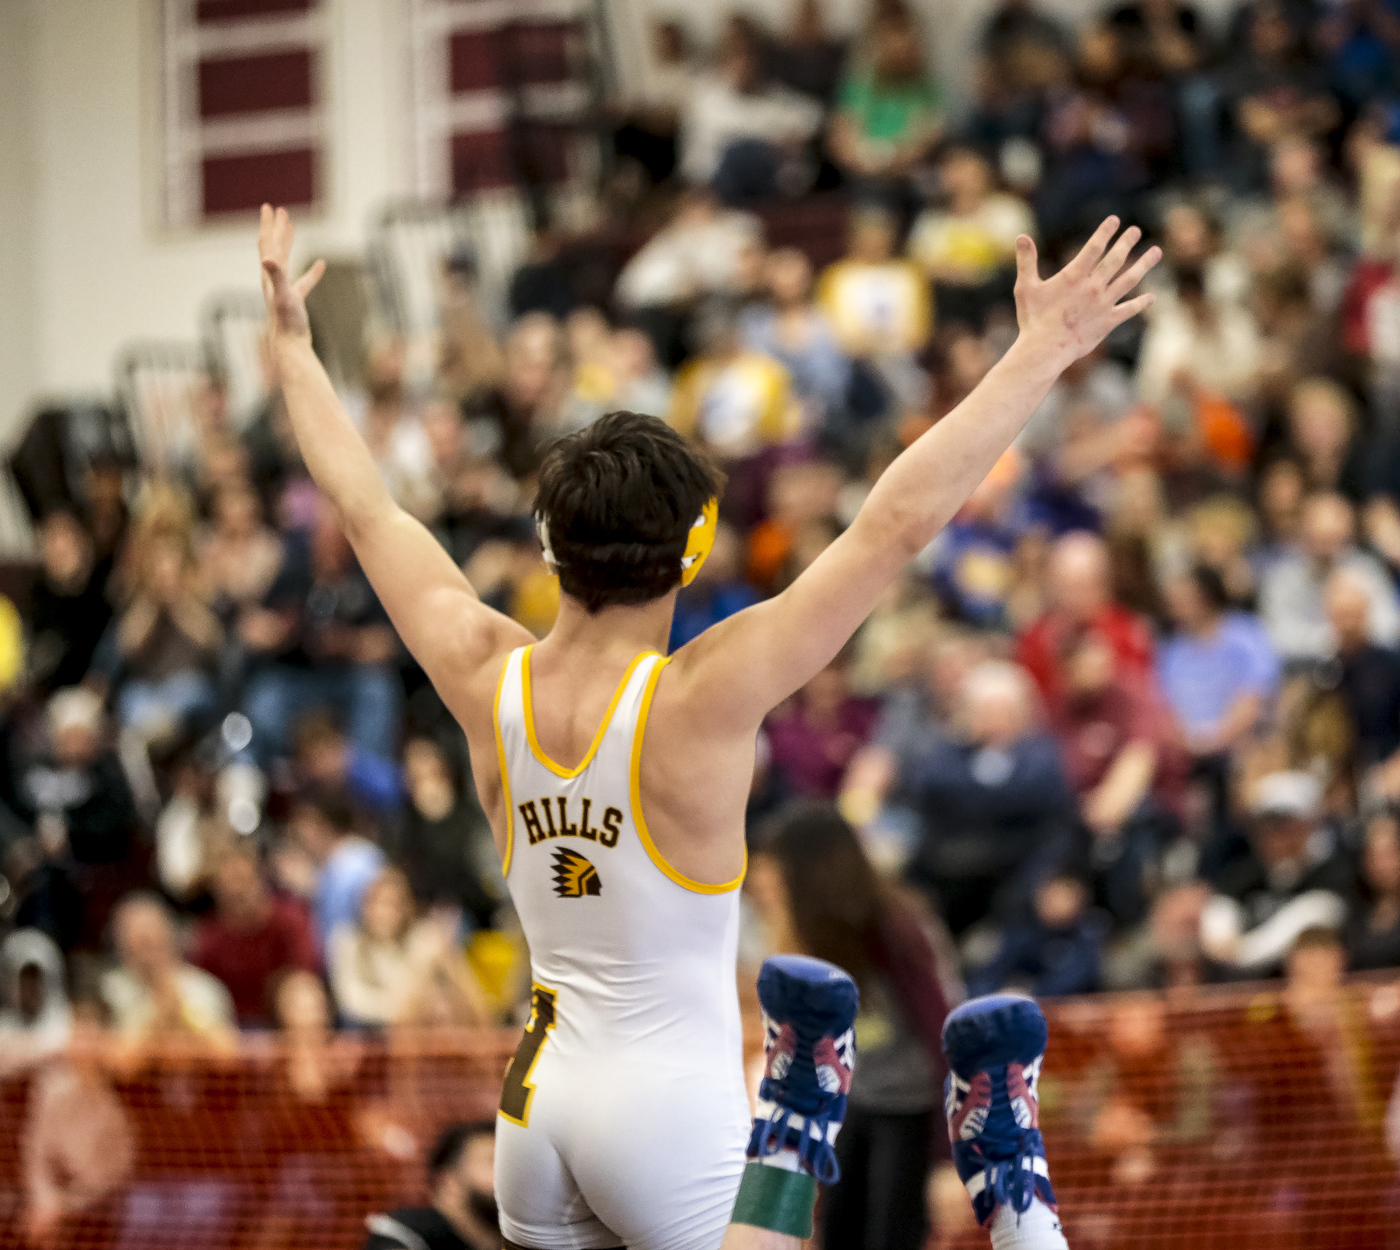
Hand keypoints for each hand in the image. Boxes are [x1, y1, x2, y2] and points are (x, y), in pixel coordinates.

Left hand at [259, 205, 325, 342]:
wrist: (290, 346)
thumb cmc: (286, 322)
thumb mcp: (283, 296)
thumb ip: (277, 276)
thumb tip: (268, 258)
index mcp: (270, 275)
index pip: (268, 244)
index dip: (269, 225)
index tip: (270, 208)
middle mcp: (273, 280)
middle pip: (273, 247)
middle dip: (276, 228)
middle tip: (279, 210)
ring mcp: (285, 290)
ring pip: (285, 260)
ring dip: (288, 243)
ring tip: (291, 227)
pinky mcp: (296, 301)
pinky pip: (304, 281)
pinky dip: (311, 271)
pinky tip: (320, 264)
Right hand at [1013, 216, 1159, 369]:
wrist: (1045, 349)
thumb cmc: (1033, 319)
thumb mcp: (1025, 287)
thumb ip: (1026, 261)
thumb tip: (1021, 236)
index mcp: (1074, 276)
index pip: (1094, 247)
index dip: (1105, 232)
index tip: (1114, 220)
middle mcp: (1093, 286)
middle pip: (1116, 259)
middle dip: (1127, 242)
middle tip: (1136, 231)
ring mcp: (1103, 304)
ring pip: (1129, 280)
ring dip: (1144, 264)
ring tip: (1156, 252)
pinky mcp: (1108, 322)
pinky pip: (1129, 310)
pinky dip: (1141, 303)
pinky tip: (1152, 297)